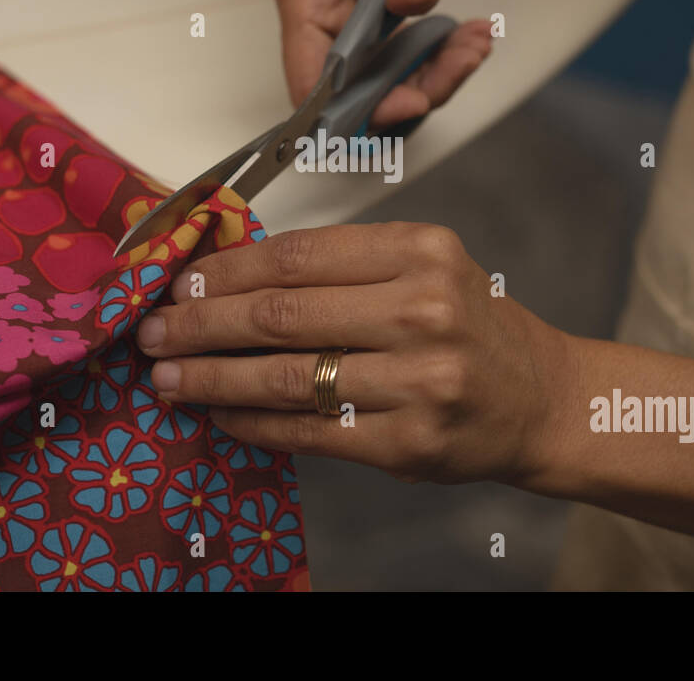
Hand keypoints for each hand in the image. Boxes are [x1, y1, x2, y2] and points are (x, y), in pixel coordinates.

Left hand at [135, 224, 567, 485]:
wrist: (540, 397)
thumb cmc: (470, 324)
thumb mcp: (424, 268)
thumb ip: (342, 267)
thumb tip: (230, 275)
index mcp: (421, 251)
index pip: (296, 256)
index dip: (224, 271)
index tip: (179, 281)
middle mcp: (423, 310)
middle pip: (281, 314)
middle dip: (201, 324)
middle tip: (152, 332)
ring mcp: (419, 380)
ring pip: (286, 376)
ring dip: (212, 377)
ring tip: (168, 377)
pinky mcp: (409, 442)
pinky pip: (309, 430)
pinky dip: (254, 421)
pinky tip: (221, 414)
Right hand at [276, 0, 492, 128]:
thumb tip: (415, 3)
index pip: (312, 82)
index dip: (354, 111)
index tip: (408, 103)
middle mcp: (322, 14)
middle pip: (358, 90)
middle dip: (415, 89)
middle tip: (465, 61)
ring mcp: (349, 12)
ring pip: (387, 74)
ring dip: (435, 71)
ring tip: (477, 42)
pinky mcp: (376, 5)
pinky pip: (404, 46)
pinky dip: (439, 48)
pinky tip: (472, 31)